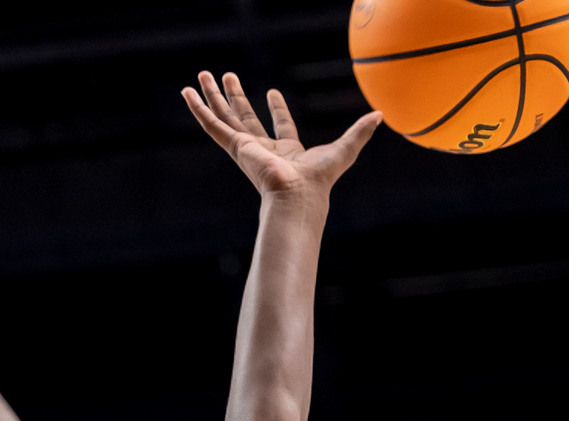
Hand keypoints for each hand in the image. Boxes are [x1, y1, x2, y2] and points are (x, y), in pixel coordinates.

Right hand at [183, 72, 379, 200]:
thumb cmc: (319, 182)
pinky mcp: (235, 148)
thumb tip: (381, 115)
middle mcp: (262, 150)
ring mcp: (246, 148)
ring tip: (201, 77)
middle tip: (226, 77)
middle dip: (235, 97)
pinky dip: (199, 110)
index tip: (273, 93)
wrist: (297, 197)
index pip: (279, 125)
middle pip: (245, 116)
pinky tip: (187, 94)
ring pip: (224, 117)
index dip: (277, 109)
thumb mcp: (346, 148)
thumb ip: (360, 131)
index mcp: (285, 151)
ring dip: (212, 97)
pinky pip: (212, 126)